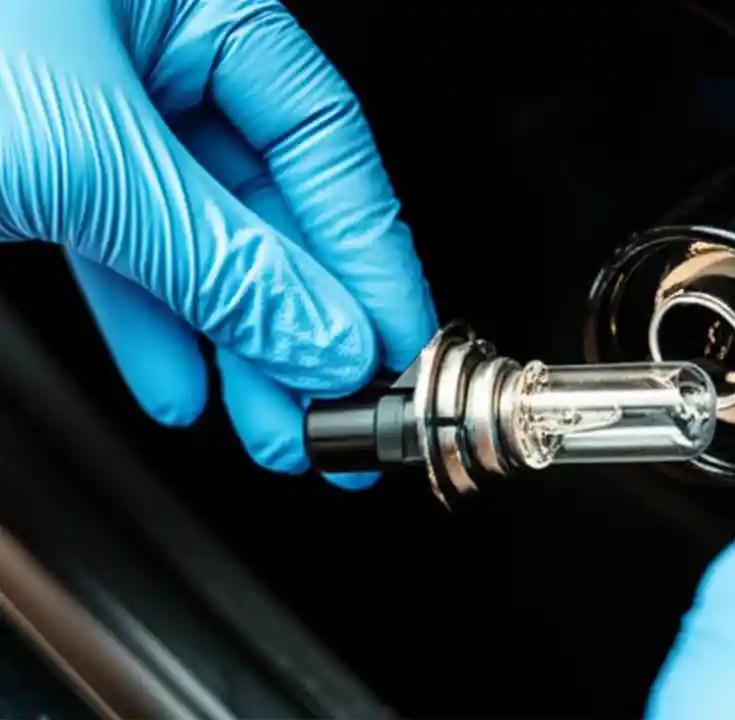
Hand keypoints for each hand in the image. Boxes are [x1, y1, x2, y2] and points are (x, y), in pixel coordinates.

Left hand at [0, 0, 434, 487]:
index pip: (322, 136)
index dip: (369, 252)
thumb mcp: (83, 155)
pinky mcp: (35, 155)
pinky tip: (181, 383)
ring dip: (234, 340)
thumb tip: (323, 331)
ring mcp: (90, 100)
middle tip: (343, 412)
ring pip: (192, 234)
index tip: (397, 344)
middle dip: (302, 318)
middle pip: (265, 197)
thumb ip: (217, 255)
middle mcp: (151, 43)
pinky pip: (116, 244)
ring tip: (272, 427)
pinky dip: (148, 320)